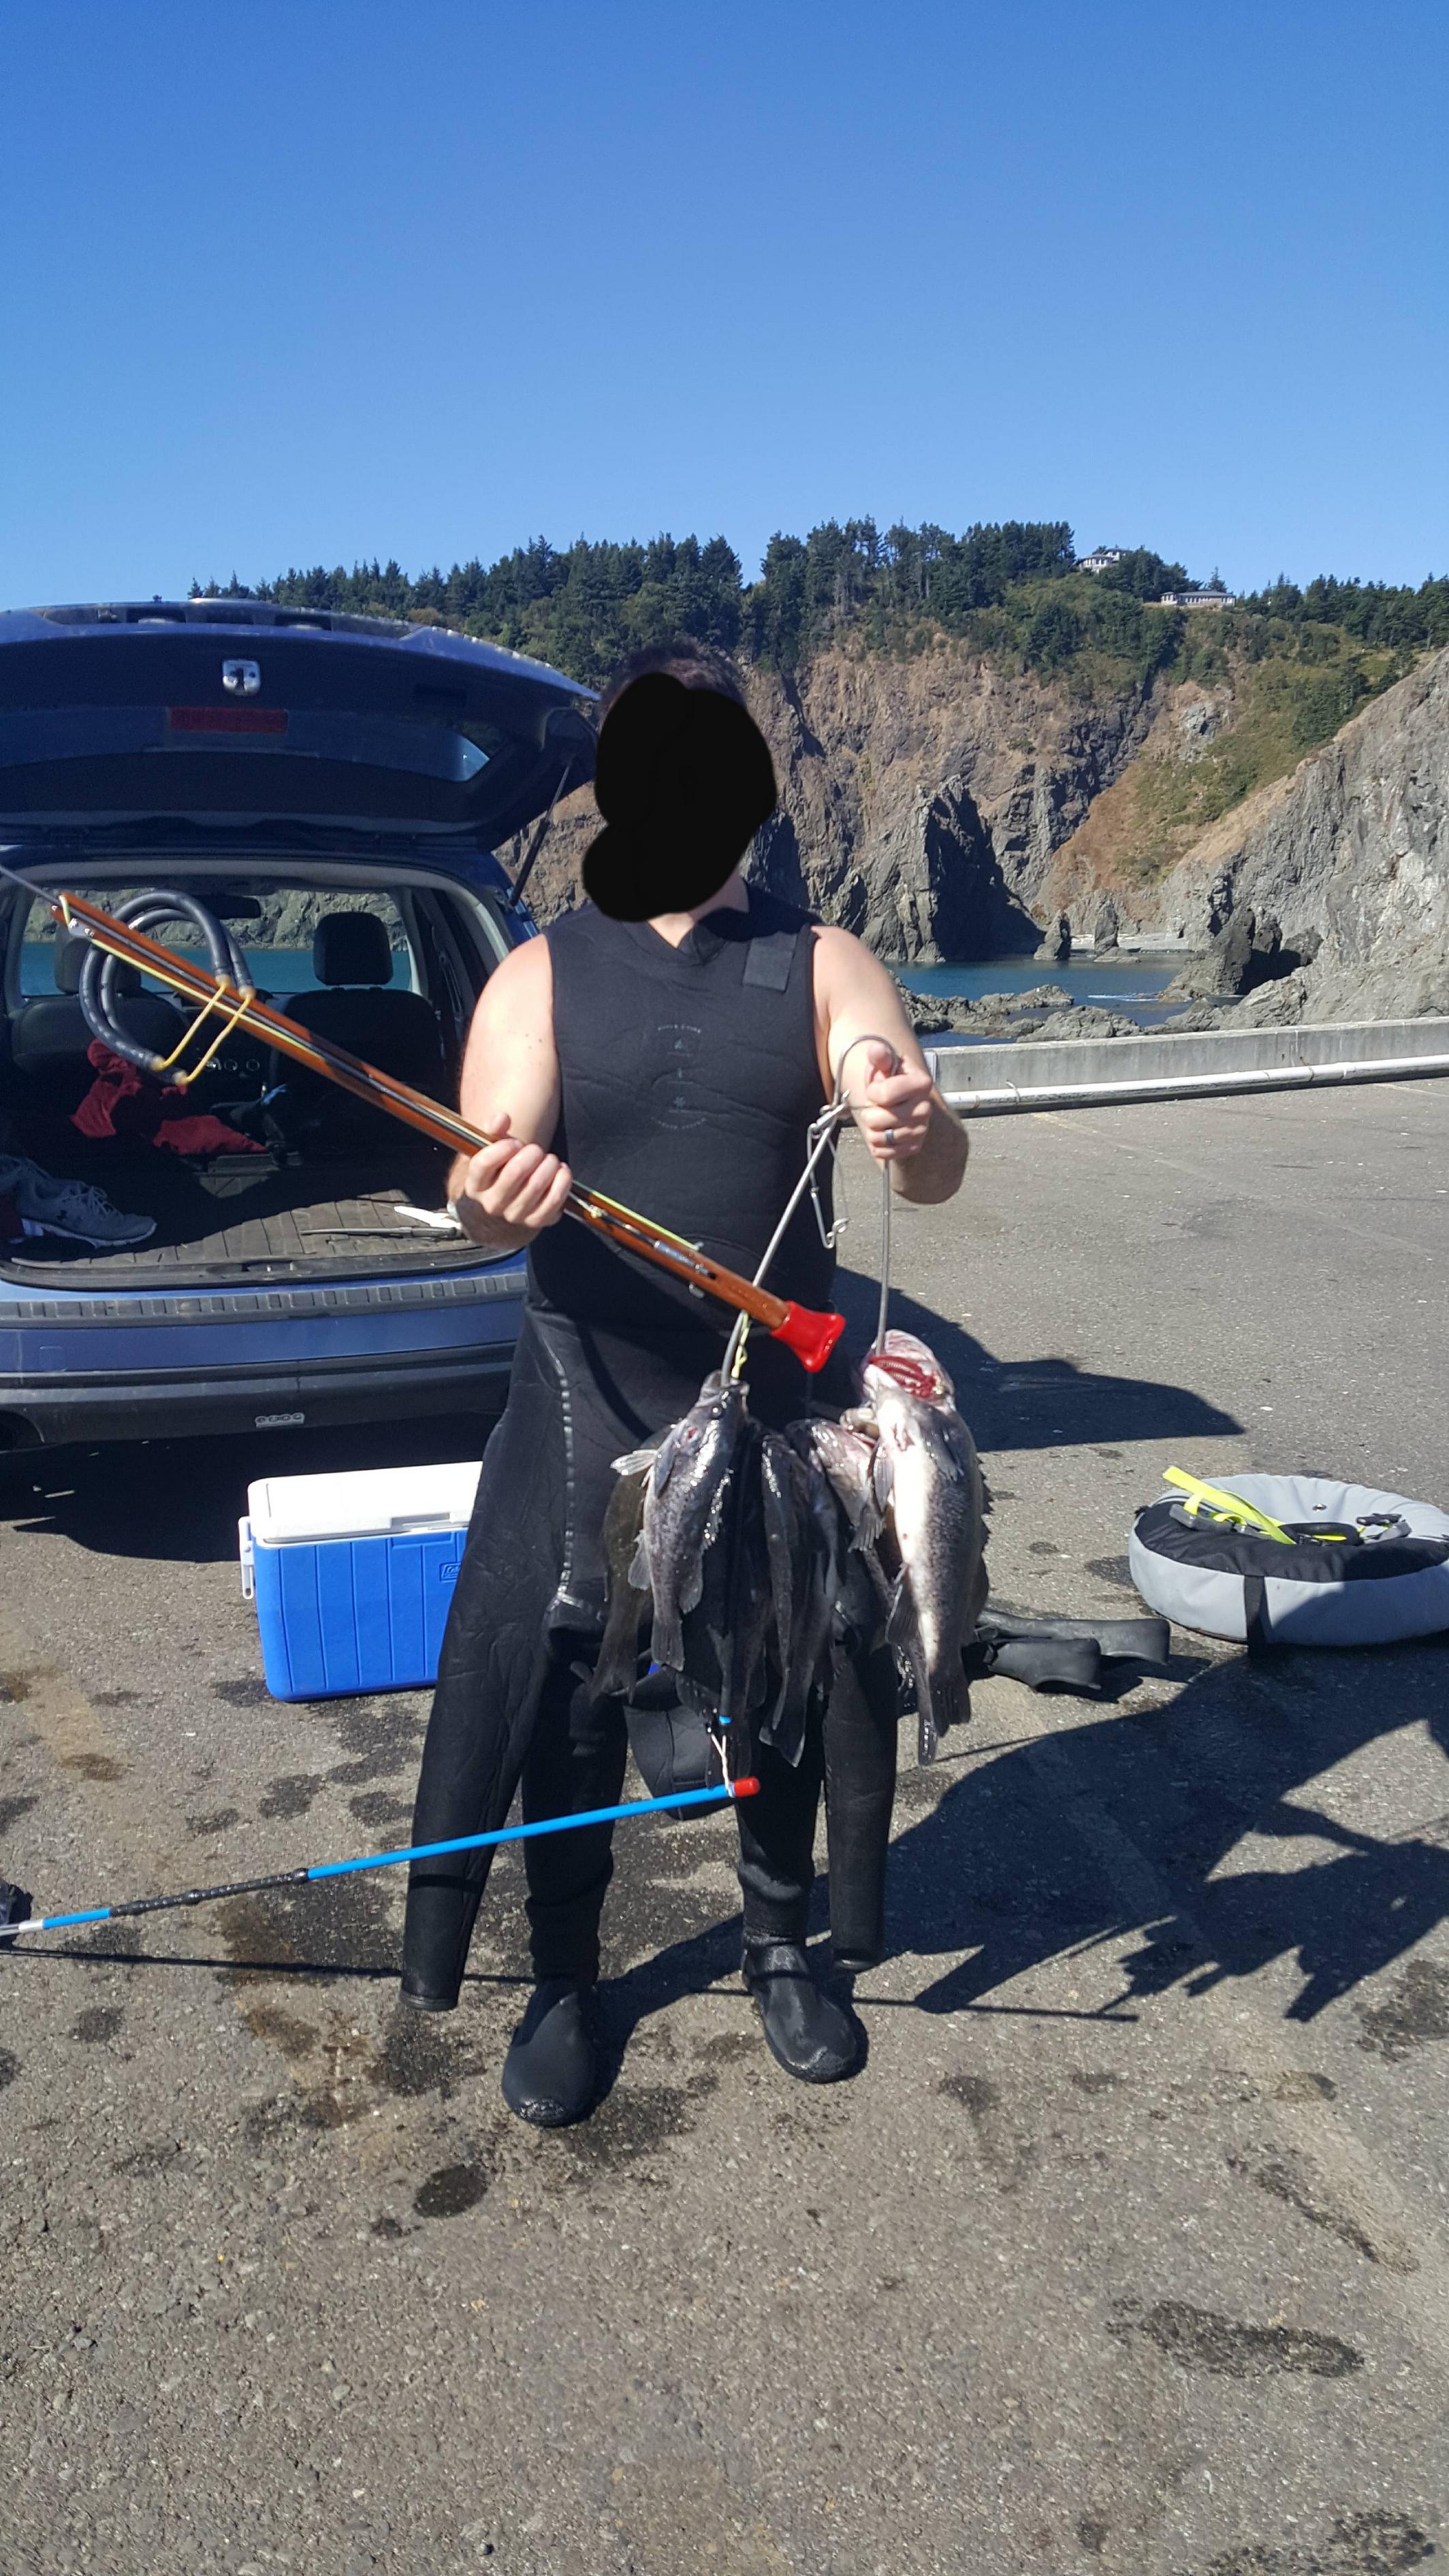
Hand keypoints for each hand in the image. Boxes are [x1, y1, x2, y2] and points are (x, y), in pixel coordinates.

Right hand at [454, 1125, 572, 1239]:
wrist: (512, 1202)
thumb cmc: (503, 1170)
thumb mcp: (494, 1150)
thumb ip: (494, 1131)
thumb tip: (501, 1118)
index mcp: (475, 1185)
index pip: (483, 1163)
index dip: (502, 1147)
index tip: (515, 1143)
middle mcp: (492, 1204)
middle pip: (514, 1172)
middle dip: (532, 1153)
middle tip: (536, 1150)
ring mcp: (514, 1216)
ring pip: (537, 1184)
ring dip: (549, 1165)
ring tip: (549, 1159)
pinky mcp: (536, 1221)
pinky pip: (555, 1199)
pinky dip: (563, 1180)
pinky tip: (561, 1171)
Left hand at [848, 1040, 933, 1164]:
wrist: (901, 1099)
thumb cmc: (890, 1080)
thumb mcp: (885, 1065)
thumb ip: (880, 1057)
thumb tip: (876, 1050)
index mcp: (921, 1083)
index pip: (883, 1095)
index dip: (872, 1091)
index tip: (877, 1088)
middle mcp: (925, 1108)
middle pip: (878, 1119)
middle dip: (869, 1112)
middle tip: (877, 1106)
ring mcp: (921, 1130)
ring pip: (879, 1137)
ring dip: (872, 1128)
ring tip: (880, 1117)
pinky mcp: (914, 1146)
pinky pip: (884, 1152)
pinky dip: (877, 1144)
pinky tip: (882, 1131)